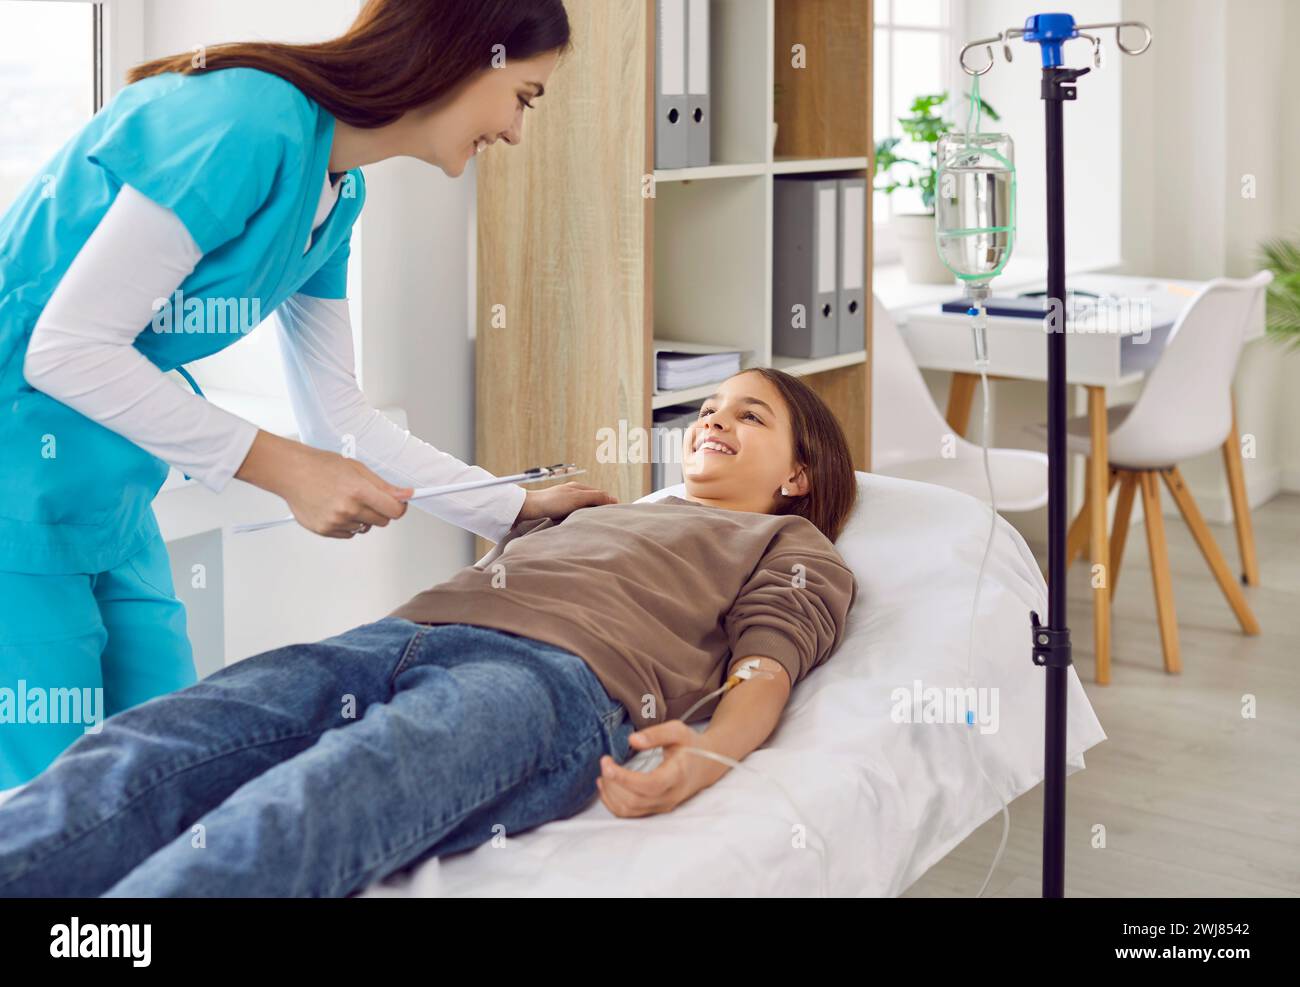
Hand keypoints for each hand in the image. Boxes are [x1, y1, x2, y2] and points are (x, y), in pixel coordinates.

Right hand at [236, 430, 412, 537]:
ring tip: (346, 500)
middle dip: (380, 510)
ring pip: (365, 528)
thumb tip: (405, 495)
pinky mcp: (325, 530)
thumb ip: (384, 486)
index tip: (400, 504)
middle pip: (382, 521)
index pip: (394, 510)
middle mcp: (347, 509)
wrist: (291, 472)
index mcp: (358, 491)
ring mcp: (335, 522)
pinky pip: (349, 533)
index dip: (400, 507)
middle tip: (368, 497)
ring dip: (362, 517)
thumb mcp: (357, 468)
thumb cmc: (321, 466)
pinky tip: (336, 508)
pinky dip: (348, 524)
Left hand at [516, 480, 617, 522]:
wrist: (526, 509)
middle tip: (607, 523)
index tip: (618, 515)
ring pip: (582, 510)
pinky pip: (572, 516)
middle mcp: (572, 493)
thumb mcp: (576, 498)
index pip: (601, 495)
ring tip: (594, 526)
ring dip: (588, 517)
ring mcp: (564, 502)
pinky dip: (577, 521)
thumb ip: (595, 497)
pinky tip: (577, 527)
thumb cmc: (550, 502)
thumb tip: (614, 499)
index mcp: (578, 488)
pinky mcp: (556, 511)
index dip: (609, 504)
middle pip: (592, 502)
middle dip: (600, 511)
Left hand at [595, 721, 722, 816]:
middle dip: (613, 783)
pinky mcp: (655, 809)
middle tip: (604, 762)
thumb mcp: (677, 731)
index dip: (623, 777)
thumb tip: (631, 740)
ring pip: (629, 810)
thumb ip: (655, 734)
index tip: (606, 762)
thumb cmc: (690, 746)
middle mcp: (670, 796)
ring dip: (610, 793)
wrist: (705, 766)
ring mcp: (662, 806)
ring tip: (604, 772)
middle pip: (634, 800)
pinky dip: (613, 802)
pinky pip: (629, 814)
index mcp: (677, 775)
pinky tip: (607, 785)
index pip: (648, 784)